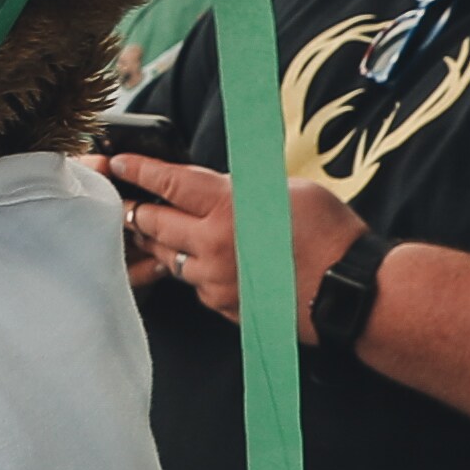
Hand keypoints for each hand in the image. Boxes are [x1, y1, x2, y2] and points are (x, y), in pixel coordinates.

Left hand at [98, 154, 364, 343]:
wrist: (351, 290)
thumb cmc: (330, 233)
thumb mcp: (285, 190)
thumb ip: (242, 188)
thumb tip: (218, 188)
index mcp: (227, 206)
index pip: (167, 182)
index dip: (138, 170)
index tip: (118, 162)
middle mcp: (213, 244)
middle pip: (153, 223)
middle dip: (134, 210)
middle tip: (123, 201)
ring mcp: (216, 280)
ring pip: (169, 257)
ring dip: (161, 242)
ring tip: (156, 229)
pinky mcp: (224, 306)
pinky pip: (196, 285)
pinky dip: (194, 272)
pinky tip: (203, 263)